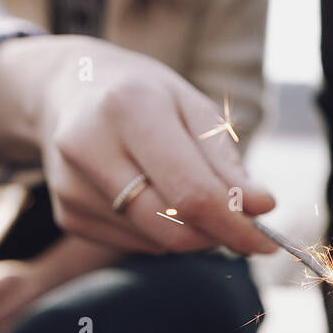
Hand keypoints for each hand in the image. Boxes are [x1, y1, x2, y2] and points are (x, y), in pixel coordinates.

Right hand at [0, 36, 276, 254]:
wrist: (69, 88)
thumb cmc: (146, 96)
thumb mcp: (193, 108)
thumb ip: (227, 162)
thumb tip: (260, 208)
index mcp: (129, 106)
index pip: (192, 192)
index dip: (235, 226)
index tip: (265, 243)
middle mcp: (89, 146)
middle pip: (171, 227)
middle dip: (216, 236)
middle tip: (239, 227)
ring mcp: (71, 185)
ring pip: (156, 242)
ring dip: (189, 232)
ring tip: (185, 191)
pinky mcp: (66, 214)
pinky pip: (135, 244)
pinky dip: (159, 232)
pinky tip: (149, 194)